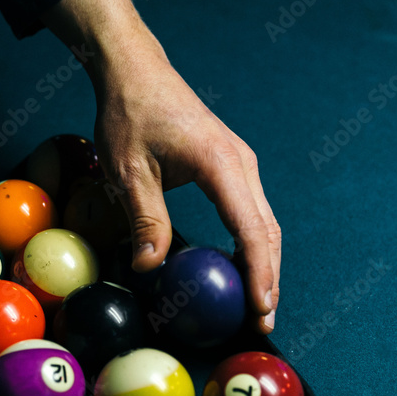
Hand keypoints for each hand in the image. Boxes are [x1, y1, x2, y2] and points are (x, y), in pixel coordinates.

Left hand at [43, 0, 279, 332]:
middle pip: (267, 231)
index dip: (259, 272)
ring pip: (263, 223)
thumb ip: (144, 218)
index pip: (250, 228)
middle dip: (268, 278)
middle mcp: (241, 164)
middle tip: (261, 323)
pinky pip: (250, 212)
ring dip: (263, 265)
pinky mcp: (232, 167)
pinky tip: (240, 270)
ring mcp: (240, 164)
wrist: (135, 72)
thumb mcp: (128, 170)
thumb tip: (148, 267)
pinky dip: (251, 245)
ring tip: (256, 306)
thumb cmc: (129, 115)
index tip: (261, 308)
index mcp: (220, 164)